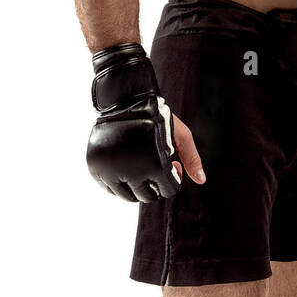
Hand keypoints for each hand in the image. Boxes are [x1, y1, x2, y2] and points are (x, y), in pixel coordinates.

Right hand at [87, 43, 205, 201]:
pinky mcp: (95, 167)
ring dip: (136, 187)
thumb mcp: (181, 136)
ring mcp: (111, 171)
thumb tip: (201, 181)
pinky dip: (117, 183)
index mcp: (155, 167)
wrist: (125, 100)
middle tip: (155, 166)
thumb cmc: (158, 117)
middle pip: (147, 197)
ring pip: (126, 197)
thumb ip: (192, 159)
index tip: (172, 165)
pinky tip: (126, 167)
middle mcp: (131, 173)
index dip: (173, 180)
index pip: (168, 191)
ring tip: (141, 165)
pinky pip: (108, 188)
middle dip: (155, 185)